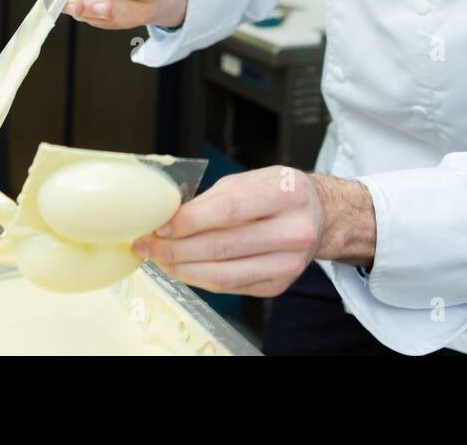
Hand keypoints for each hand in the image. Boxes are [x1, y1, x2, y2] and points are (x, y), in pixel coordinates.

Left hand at [131, 168, 375, 296]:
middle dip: (175, 248)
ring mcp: (289, 263)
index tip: (158, 224)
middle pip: (221, 247)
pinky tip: (183, 267)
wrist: (319, 215)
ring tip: (159, 258)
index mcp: (287, 194)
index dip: (187, 222)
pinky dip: (200, 278)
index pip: (228, 212)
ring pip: (223, 274)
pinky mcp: (279, 284)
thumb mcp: (252, 179)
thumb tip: (168, 216)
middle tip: (148, 245)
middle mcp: (294, 231)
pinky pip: (229, 287)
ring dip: (182, 268)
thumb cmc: (280, 192)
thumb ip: (213, 197)